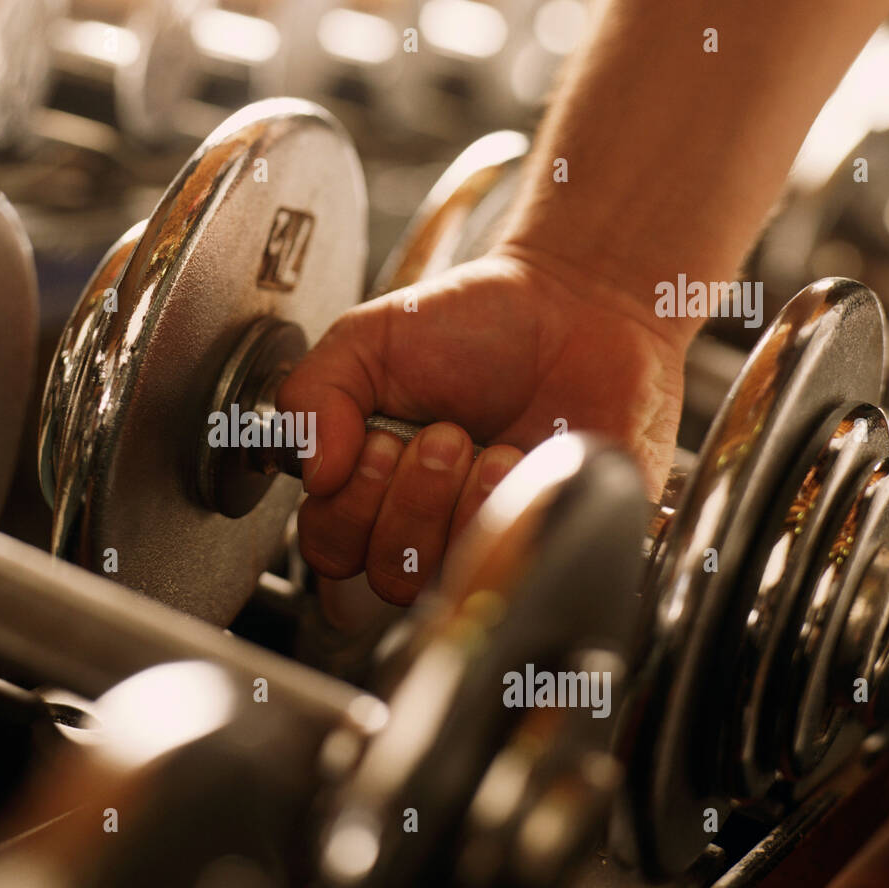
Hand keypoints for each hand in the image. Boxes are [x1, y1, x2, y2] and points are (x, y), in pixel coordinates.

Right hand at [277, 246, 687, 604]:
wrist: (576, 309)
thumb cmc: (476, 324)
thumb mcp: (370, 339)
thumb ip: (315, 394)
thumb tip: (312, 472)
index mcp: (367, 479)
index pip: (328, 543)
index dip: (350, 504)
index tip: (380, 440)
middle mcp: (418, 519)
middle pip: (381, 570)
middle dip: (410, 499)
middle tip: (444, 436)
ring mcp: (476, 536)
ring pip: (442, 578)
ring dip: (458, 507)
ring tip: (487, 448)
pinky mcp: (536, 541)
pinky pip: (508, 570)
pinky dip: (508, 515)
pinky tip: (521, 465)